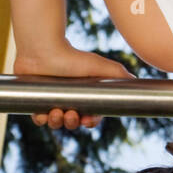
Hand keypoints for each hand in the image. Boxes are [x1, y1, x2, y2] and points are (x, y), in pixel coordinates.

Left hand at [13, 44, 136, 128]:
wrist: (45, 49)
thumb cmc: (73, 57)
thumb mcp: (101, 66)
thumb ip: (119, 74)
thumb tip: (137, 82)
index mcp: (84, 96)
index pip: (90, 117)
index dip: (90, 122)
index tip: (89, 120)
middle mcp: (68, 100)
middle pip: (72, 123)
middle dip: (72, 123)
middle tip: (71, 114)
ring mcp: (51, 102)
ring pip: (55, 123)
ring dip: (57, 123)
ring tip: (57, 112)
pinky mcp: (35, 102)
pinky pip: (38, 119)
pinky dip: (41, 119)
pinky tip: (44, 113)